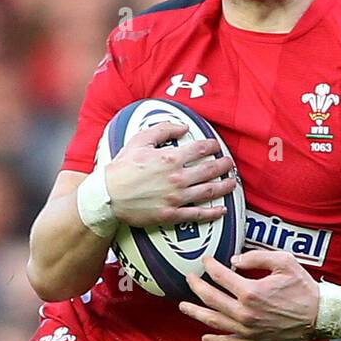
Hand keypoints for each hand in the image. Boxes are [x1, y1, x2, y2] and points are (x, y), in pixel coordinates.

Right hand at [103, 121, 236, 231]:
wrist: (108, 195)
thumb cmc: (122, 168)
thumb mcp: (139, 141)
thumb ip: (163, 130)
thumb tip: (183, 126)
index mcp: (171, 158)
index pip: (200, 149)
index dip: (212, 146)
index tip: (215, 146)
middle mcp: (177, 178)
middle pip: (210, 170)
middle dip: (223, 166)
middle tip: (229, 163)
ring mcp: (176, 198)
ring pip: (208, 192)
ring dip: (224, 187)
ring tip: (231, 183)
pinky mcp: (172, 214)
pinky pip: (197, 214)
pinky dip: (212, 213)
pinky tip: (222, 210)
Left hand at [179, 250, 320, 340]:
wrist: (319, 315)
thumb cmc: (303, 287)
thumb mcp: (283, 261)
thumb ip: (256, 257)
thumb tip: (233, 260)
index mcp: (250, 291)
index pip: (220, 276)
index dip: (209, 266)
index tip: (205, 260)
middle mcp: (244, 313)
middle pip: (210, 298)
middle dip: (196, 286)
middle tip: (188, 279)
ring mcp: (247, 329)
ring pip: (214, 321)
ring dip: (196, 313)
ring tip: (183, 306)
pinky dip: (215, 339)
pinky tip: (205, 335)